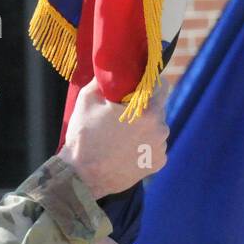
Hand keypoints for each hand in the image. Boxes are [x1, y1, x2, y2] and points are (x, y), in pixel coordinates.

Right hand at [59, 77, 168, 198]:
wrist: (82, 177)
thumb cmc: (84, 137)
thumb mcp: (88, 99)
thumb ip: (105, 79)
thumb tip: (111, 66)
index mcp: (148, 110)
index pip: (162, 86)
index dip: (149, 84)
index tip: (138, 88)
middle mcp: (161, 129)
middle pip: (158, 109)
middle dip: (144, 109)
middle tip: (123, 116)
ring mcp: (161, 148)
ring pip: (157, 129)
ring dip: (145, 129)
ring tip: (122, 137)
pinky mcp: (158, 164)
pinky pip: (155, 147)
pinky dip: (145, 147)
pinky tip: (127, 151)